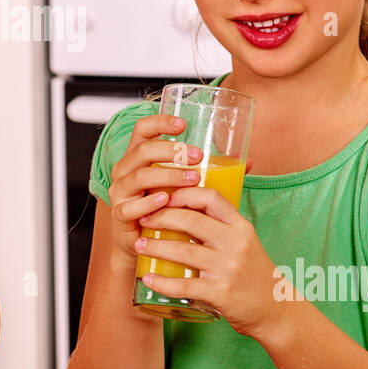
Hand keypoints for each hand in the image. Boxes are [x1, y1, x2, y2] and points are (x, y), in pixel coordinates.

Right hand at [104, 115, 209, 267]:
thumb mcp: (181, 185)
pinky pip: (130, 206)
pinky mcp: (120, 216)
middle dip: (172, 151)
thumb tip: (246, 163)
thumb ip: (207, 172)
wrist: (142, 245)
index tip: (183, 124)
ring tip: (192, 179)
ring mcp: (120, 193)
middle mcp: (126, 171)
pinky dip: (148, 202)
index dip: (160, 123)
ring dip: (167, 175)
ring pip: (139, 176)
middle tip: (197, 156)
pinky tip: (165, 200)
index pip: (143, 130)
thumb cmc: (164, 210)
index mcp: (139, 157)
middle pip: (143, 150)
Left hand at [133, 181, 281, 337]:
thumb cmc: (253, 272)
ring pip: (182, 251)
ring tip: (138, 245)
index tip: (162, 196)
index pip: (210, 197)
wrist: (275, 310)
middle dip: (160, 217)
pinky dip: (162, 282)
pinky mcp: (220, 293)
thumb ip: (221, 225)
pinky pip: (184, 286)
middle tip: (143, 220)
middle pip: (190, 220)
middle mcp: (235, 243)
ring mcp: (227, 269)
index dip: (182, 193)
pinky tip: (148, 278)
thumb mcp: (244, 241)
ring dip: (154, 247)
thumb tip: (186, 205)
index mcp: (240, 226)